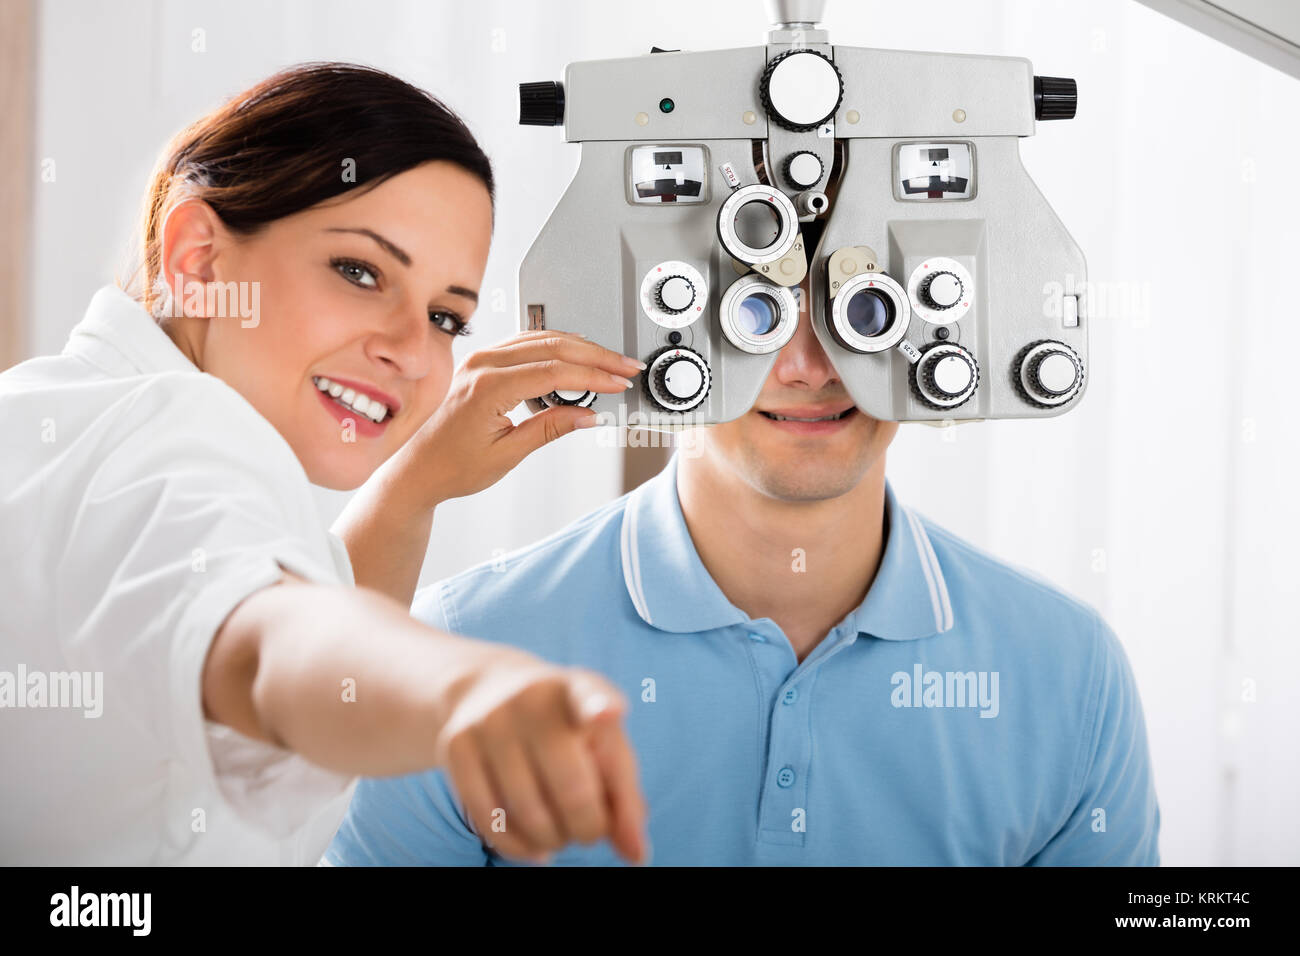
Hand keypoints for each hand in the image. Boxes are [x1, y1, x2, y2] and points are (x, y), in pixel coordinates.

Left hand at [404, 330, 643, 504]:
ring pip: (541, 339)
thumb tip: (587, 415)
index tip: (617, 383)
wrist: (419, 468)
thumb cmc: (453, 466)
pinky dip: (557, 348)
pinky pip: (526, 343)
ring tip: (608, 362)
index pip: (554, 371)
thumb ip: (550, 428)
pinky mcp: (483, 362)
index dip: (592, 376)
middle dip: (595, 356)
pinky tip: (576, 356)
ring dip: (579, 348)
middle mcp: (483, 365)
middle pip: (552, 347)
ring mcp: (481, 359)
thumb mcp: (508, 454)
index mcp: (488, 387)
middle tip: (624, 367)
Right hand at [434, 647, 649, 864]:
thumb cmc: (565, 730)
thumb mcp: (601, 744)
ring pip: (529, 813)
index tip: (609, 713)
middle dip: (589, 827)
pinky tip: (535, 847)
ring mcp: (489, 720)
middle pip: (571, 787)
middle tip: (590, 831)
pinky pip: (490, 821)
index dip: (600, 706)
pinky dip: (519, 848)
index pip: (591, 695)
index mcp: (579, 689)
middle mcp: (532, 698)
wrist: (488, 689)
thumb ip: (624, 797)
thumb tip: (636, 855)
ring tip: (561, 835)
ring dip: (555, 841)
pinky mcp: (455, 747)